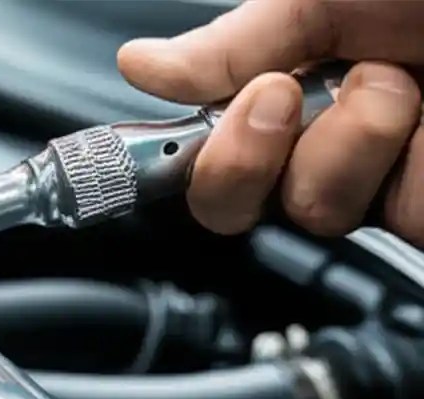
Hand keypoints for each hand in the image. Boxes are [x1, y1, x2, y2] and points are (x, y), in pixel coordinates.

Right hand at [118, 0, 423, 244]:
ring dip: (347, 139)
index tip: (164, 142)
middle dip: (245, 156)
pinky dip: (403, 160)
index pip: (205, 152)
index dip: (184, 152)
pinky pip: (386, 216)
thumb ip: (227, 45)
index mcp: (291, 87)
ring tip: (396, 81)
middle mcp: (325, 140)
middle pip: (234, 204)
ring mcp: (379, 180)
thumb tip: (138, 66)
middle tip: (278, 96)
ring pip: (310, 211)